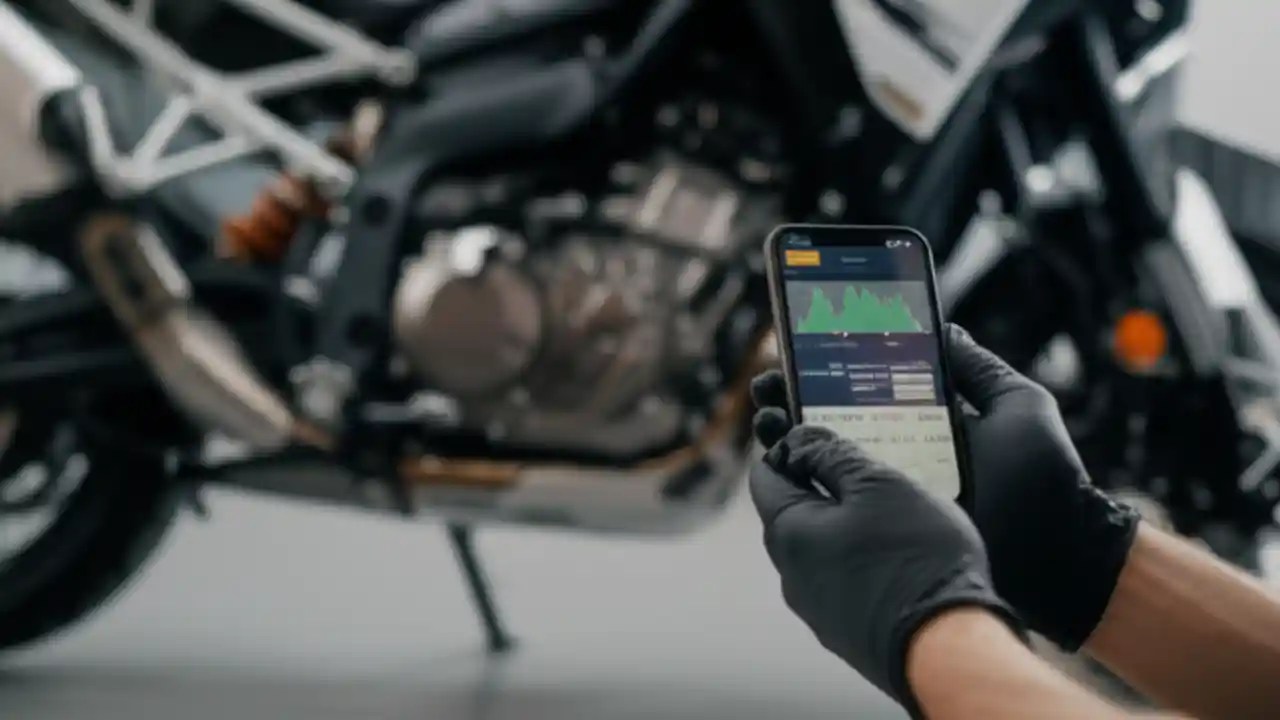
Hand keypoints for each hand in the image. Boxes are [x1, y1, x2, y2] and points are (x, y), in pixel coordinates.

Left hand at [750, 425, 1019, 707]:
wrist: (947, 649)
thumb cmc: (913, 558)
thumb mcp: (877, 484)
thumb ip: (832, 455)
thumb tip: (796, 439)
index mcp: (787, 532)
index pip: (766, 475)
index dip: (788, 446)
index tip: (819, 431)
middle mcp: (792, 573)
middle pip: (794, 511)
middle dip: (823, 483)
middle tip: (867, 464)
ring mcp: (818, 607)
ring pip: (823, 547)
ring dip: (847, 522)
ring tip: (892, 506)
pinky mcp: (848, 630)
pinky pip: (845, 578)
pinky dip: (862, 556)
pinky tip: (900, 550)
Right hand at [752, 324, 1139, 649]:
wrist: (1059, 554)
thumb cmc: (1047, 479)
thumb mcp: (1018, 406)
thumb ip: (979, 368)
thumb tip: (943, 325)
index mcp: (931, 421)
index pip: (871, 386)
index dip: (832, 366)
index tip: (799, 344)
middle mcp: (906, 452)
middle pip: (836, 417)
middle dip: (796, 395)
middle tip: (770, 381)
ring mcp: (895, 488)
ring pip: (826, 456)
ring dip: (787, 432)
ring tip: (766, 416)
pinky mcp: (891, 523)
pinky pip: (839, 500)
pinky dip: (804, 478)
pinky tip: (780, 458)